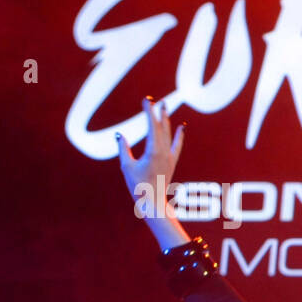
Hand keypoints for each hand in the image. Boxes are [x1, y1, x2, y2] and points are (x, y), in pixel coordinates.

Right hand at [117, 97, 184, 217]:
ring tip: (165, 107)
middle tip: (156, 100)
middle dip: (158, 113)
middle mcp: (164, 152)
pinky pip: (177, 145)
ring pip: (169, 134)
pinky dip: (179, 135)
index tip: (146, 100)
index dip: (149, 112)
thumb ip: (123, 149)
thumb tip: (120, 135)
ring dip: (166, 120)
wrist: (153, 201)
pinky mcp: (172, 162)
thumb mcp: (127, 166)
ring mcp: (170, 157)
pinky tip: (182, 127)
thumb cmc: (137, 185)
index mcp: (153, 151)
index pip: (152, 126)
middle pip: (162, 128)